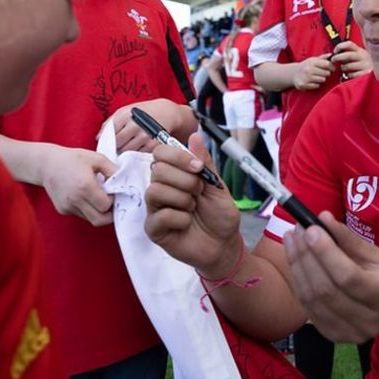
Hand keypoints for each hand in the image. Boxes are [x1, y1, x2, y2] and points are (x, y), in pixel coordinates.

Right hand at [39, 145, 117, 225]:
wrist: (46, 164)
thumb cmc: (73, 158)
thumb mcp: (96, 158)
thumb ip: (113, 170)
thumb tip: (126, 181)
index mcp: (85, 186)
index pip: (106, 206)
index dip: (113, 201)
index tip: (114, 192)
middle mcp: (75, 199)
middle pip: (100, 220)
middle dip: (110, 214)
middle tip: (112, 203)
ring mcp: (67, 207)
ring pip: (91, 219)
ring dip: (99, 213)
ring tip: (99, 198)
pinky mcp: (62, 210)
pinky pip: (81, 215)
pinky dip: (88, 210)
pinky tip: (87, 197)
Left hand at [107, 98, 194, 152]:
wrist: (166, 112)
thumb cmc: (142, 112)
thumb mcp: (125, 111)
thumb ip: (110, 123)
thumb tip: (98, 138)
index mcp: (125, 115)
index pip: (109, 134)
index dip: (109, 140)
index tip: (111, 143)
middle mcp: (135, 125)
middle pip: (117, 144)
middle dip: (117, 147)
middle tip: (120, 146)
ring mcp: (144, 136)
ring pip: (127, 151)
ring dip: (125, 152)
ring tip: (129, 147)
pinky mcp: (153, 145)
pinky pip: (138, 154)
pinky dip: (136, 154)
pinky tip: (138, 148)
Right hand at [144, 133, 240, 273]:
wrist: (225, 244)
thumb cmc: (219, 215)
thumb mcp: (216, 185)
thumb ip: (204, 162)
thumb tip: (195, 135)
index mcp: (174, 174)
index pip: (160, 153)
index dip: (178, 156)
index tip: (198, 168)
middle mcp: (161, 188)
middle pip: (157, 169)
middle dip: (185, 180)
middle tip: (199, 192)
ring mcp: (155, 208)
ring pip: (155, 191)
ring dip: (182, 199)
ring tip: (193, 208)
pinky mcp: (153, 229)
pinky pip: (159, 216)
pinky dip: (179, 218)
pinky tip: (187, 224)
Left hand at [283, 212, 378, 341]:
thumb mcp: (373, 252)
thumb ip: (346, 237)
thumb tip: (322, 218)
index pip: (348, 276)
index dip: (325, 253)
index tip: (310, 229)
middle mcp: (368, 320)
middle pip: (326, 290)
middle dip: (306, 257)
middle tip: (297, 231)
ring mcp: (349, 332)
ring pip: (311, 300)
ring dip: (297, 267)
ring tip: (291, 240)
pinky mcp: (332, 336)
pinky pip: (307, 307)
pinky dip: (298, 281)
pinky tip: (295, 260)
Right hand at [292, 54, 333, 90]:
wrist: (294, 73)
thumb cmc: (306, 66)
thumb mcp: (313, 60)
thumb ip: (323, 57)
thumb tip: (331, 54)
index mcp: (312, 62)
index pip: (327, 64)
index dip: (332, 67)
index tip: (332, 69)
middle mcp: (308, 69)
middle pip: (326, 73)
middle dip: (327, 73)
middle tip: (323, 73)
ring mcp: (306, 77)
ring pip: (323, 80)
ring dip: (322, 79)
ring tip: (317, 77)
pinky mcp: (304, 85)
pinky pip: (317, 86)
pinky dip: (316, 84)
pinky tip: (312, 81)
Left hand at [330, 41, 372, 79]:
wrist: (377, 74)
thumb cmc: (362, 65)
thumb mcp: (358, 57)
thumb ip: (349, 54)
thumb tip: (335, 53)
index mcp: (360, 50)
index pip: (349, 44)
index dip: (340, 46)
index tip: (334, 51)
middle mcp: (364, 56)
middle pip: (347, 55)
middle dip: (337, 57)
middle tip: (333, 60)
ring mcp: (365, 65)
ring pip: (348, 66)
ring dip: (343, 68)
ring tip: (344, 69)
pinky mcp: (366, 74)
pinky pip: (352, 75)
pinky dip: (348, 75)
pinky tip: (350, 75)